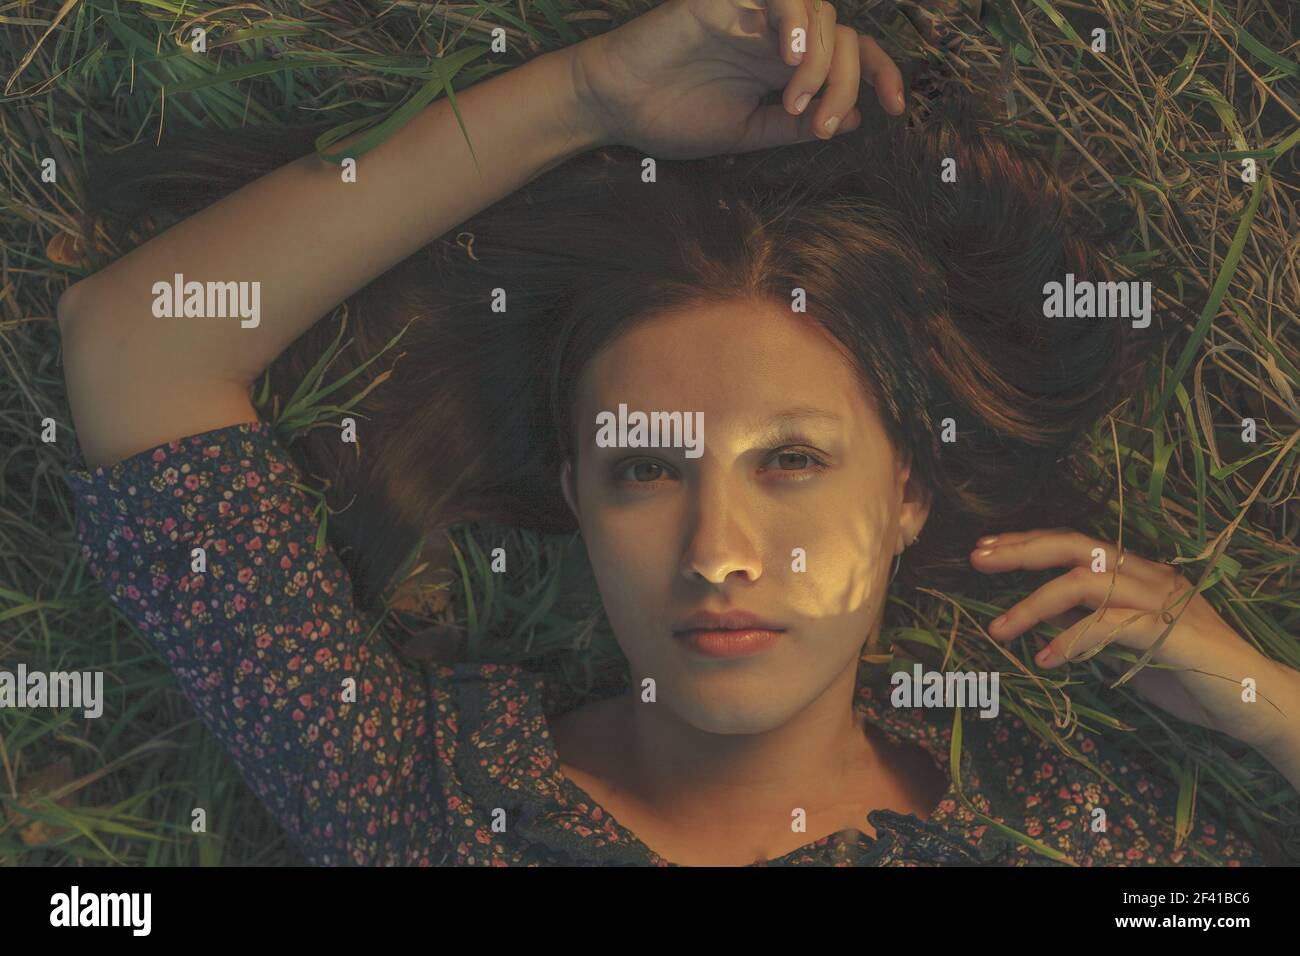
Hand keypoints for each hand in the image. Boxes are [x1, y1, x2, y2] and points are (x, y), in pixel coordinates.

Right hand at [567, 0, 904, 158]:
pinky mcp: (724, 0)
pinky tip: (790, 59)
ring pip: (822, 14)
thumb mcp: (747, 134)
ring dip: (822, 62)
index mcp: (783, 63)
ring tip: (794, 101)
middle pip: (846, 36)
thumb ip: (796, 125)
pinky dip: (795, 22)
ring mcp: (753, 13)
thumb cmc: (671, 117)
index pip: (853, 52)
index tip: (896, 109)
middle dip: (847, 83)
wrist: (615, 106)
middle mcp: (775, 33)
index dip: (882, 74)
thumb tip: (853, 119)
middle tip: (817, 123)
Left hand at [970, 527, 1299, 761]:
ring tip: (999, 630)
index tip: (985, 549)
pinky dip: (1071, 640)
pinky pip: (1110, 625)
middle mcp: (1151, 576)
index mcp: (1140, 574)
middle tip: (976, 560)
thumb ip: (1091, 631)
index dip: (1029, 542)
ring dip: (1033, 604)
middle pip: (1076, 546)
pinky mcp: (1171, 632)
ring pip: (1086, 582)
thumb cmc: (1192, 676)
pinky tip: (1046, 659)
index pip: (1076, 544)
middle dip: (1021, 550)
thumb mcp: (1127, 650)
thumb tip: (1044, 624)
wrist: (1256, 703)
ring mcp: (1163, 600)